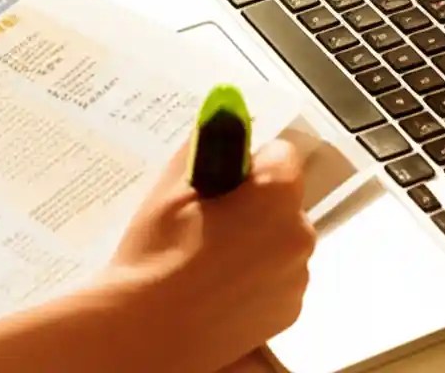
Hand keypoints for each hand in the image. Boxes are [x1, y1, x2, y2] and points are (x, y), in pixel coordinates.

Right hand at [102, 134, 316, 372]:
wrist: (145, 331)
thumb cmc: (156, 258)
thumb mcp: (172, 186)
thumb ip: (208, 142)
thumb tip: (224, 113)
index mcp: (276, 194)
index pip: (281, 154)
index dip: (248, 164)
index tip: (222, 181)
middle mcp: (299, 234)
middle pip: (284, 199)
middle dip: (254, 203)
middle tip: (207, 222)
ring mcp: (297, 277)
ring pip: (281, 239)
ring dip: (257, 241)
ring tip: (207, 259)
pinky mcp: (289, 311)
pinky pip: (279, 276)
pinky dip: (257, 278)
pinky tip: (219, 285)